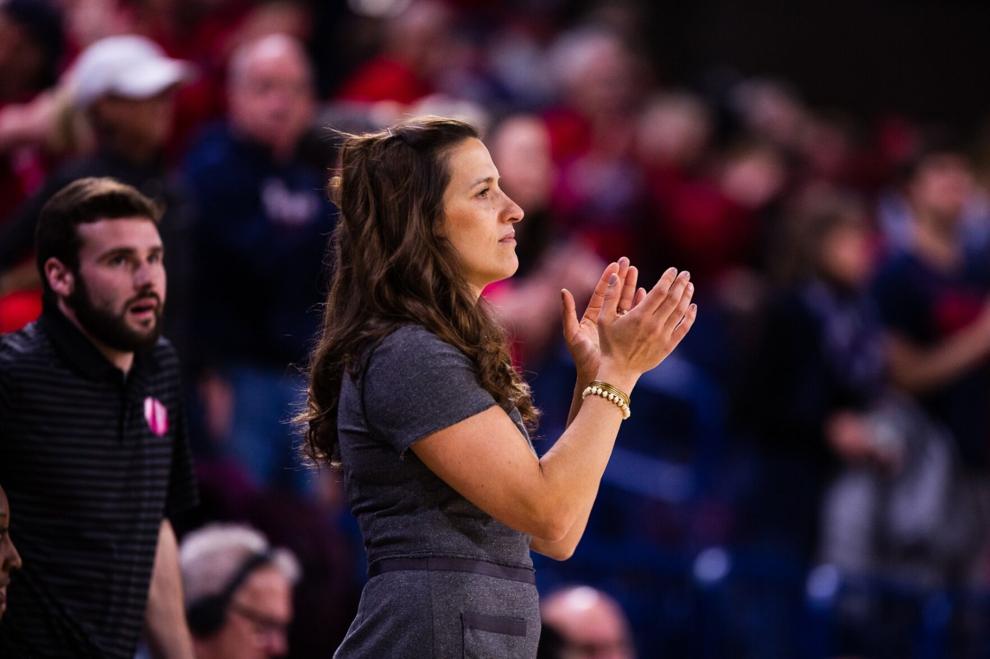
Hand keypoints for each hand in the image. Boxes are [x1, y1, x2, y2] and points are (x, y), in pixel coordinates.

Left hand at [561, 257, 643, 382]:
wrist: (597, 378)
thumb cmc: (583, 359)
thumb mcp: (573, 335)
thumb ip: (567, 313)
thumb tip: (563, 291)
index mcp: (591, 318)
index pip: (601, 293)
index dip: (608, 279)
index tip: (614, 264)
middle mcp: (605, 320)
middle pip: (614, 294)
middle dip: (621, 278)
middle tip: (628, 262)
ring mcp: (618, 327)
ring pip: (626, 302)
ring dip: (632, 287)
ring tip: (637, 272)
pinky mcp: (628, 334)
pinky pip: (635, 316)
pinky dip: (640, 304)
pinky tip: (646, 292)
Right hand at [595, 267, 696, 387]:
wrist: (620, 370)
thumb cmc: (609, 344)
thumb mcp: (604, 319)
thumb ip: (610, 296)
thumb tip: (616, 275)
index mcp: (639, 316)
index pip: (660, 291)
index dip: (668, 278)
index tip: (672, 270)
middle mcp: (654, 324)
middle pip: (673, 299)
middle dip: (680, 284)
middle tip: (685, 274)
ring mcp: (663, 336)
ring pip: (680, 312)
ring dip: (686, 296)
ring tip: (689, 285)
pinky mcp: (668, 346)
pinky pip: (683, 328)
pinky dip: (690, 316)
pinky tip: (692, 307)